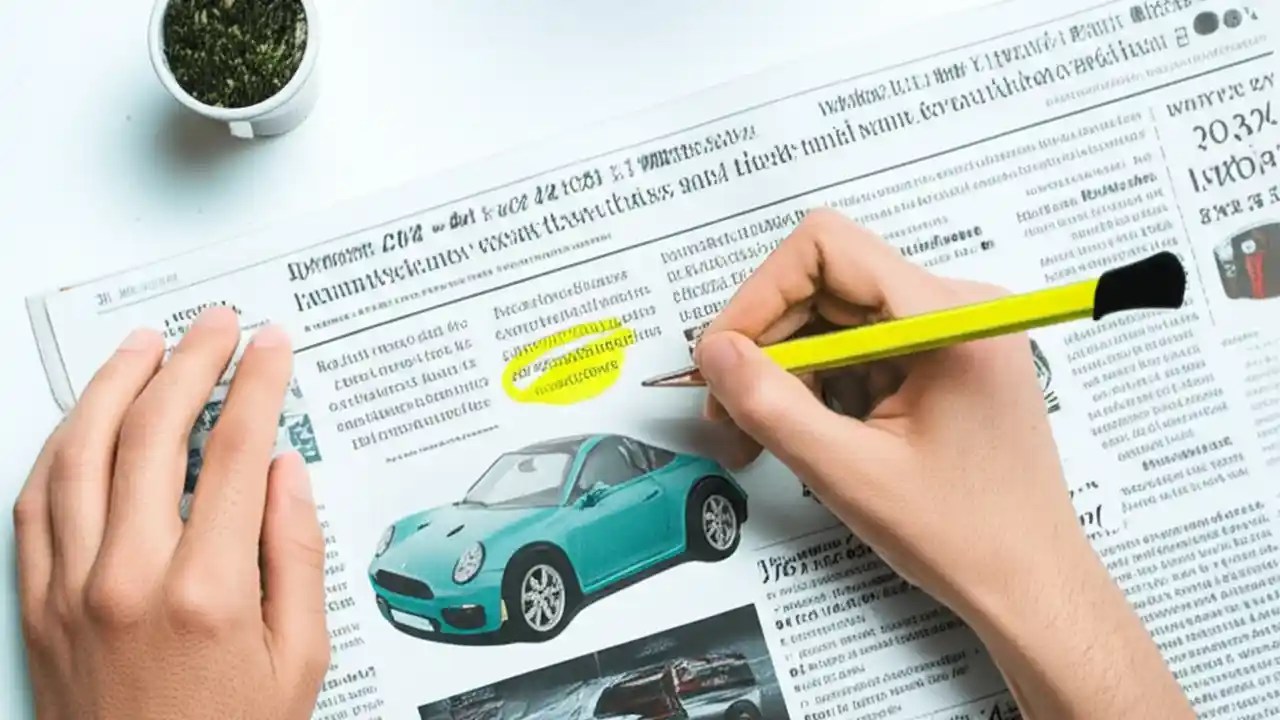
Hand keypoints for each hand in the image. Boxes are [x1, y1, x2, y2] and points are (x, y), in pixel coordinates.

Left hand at [14, 308, 328, 719]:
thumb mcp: (300, 657)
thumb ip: (296, 554)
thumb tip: (284, 473)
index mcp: (210, 591)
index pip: (237, 450)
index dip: (258, 383)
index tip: (271, 347)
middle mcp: (130, 579)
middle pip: (155, 433)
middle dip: (191, 362)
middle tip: (215, 326)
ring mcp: (72, 589)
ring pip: (80, 452)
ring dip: (113, 384)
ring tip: (144, 344)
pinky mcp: (37, 605)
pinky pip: (35, 502)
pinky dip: (58, 446)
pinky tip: (83, 418)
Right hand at [694, 210, 1192, 717]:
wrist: (1032, 584)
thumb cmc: (968, 537)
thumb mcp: (851, 474)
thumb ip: (772, 406)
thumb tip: (714, 352)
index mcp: (947, 319)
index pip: (828, 249)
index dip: (762, 295)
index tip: (726, 355)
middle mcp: (955, 308)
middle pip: (826, 283)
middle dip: (768, 344)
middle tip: (729, 408)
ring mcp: (949, 333)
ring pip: (836, 319)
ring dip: (791, 371)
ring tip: (765, 435)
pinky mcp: (941, 360)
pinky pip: (860, 348)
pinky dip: (822, 386)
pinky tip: (813, 436)